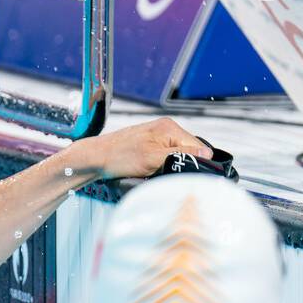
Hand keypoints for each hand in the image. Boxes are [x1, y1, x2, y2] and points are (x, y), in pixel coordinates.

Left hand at [71, 118, 212, 180]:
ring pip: (178, 155)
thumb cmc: (119, 157)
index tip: (189, 175)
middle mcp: (166, 128)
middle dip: (184, 164)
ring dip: (173, 166)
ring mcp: (157, 136)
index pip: (198, 146)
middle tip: (170, 175)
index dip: (197, 162)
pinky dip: (163, 165)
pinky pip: (167, 156)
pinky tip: (154, 171)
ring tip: (159, 173)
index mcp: (169, 127)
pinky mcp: (151, 145)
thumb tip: (207, 154)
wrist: (95, 158)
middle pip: (189, 151)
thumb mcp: (153, 158)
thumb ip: (181, 154)